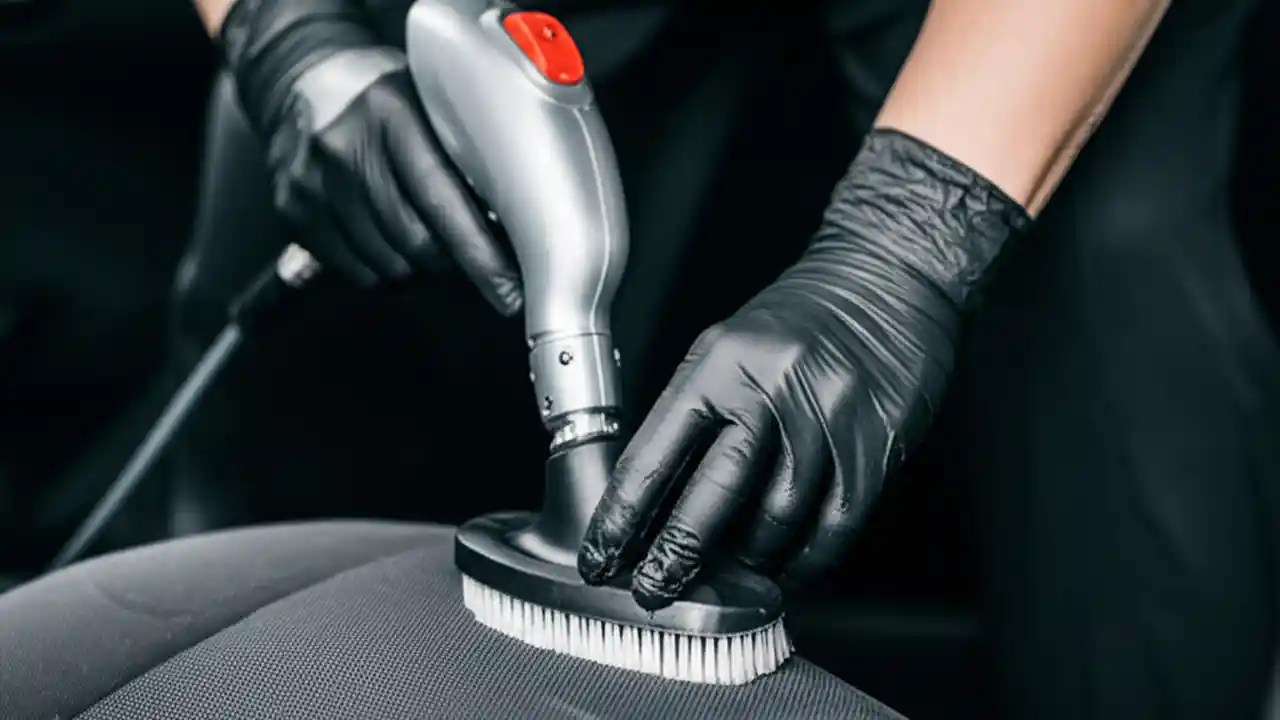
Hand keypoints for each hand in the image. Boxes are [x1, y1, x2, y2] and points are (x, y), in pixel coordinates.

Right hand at [220, 0, 521, 312]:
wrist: (297, 79)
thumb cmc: (381, 96)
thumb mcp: (427, 101)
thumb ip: (462, 153)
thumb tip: (509, 225)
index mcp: (391, 114)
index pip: (443, 202)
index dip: (481, 255)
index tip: (509, 289)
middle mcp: (345, 149)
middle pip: (417, 244)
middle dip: (456, 262)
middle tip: (474, 256)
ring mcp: (313, 184)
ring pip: (390, 267)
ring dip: (422, 271)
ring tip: (430, 244)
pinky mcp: (293, 212)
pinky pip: (357, 273)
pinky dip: (387, 272)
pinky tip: (395, 247)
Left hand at [577, 129, 1031, 608]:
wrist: (886, 277)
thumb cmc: (799, 318)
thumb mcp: (727, 347)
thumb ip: (697, 415)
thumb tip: (659, 502)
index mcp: (718, 363)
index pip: (654, 452)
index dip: (621, 515)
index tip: (600, 555)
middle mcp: (769, 389)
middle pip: (713, 494)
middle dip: (675, 555)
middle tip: (654, 589)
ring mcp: (826, 418)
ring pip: (775, 519)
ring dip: (746, 563)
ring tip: (728, 578)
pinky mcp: (874, 444)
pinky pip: (832, 527)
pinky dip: (805, 561)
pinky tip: (786, 570)